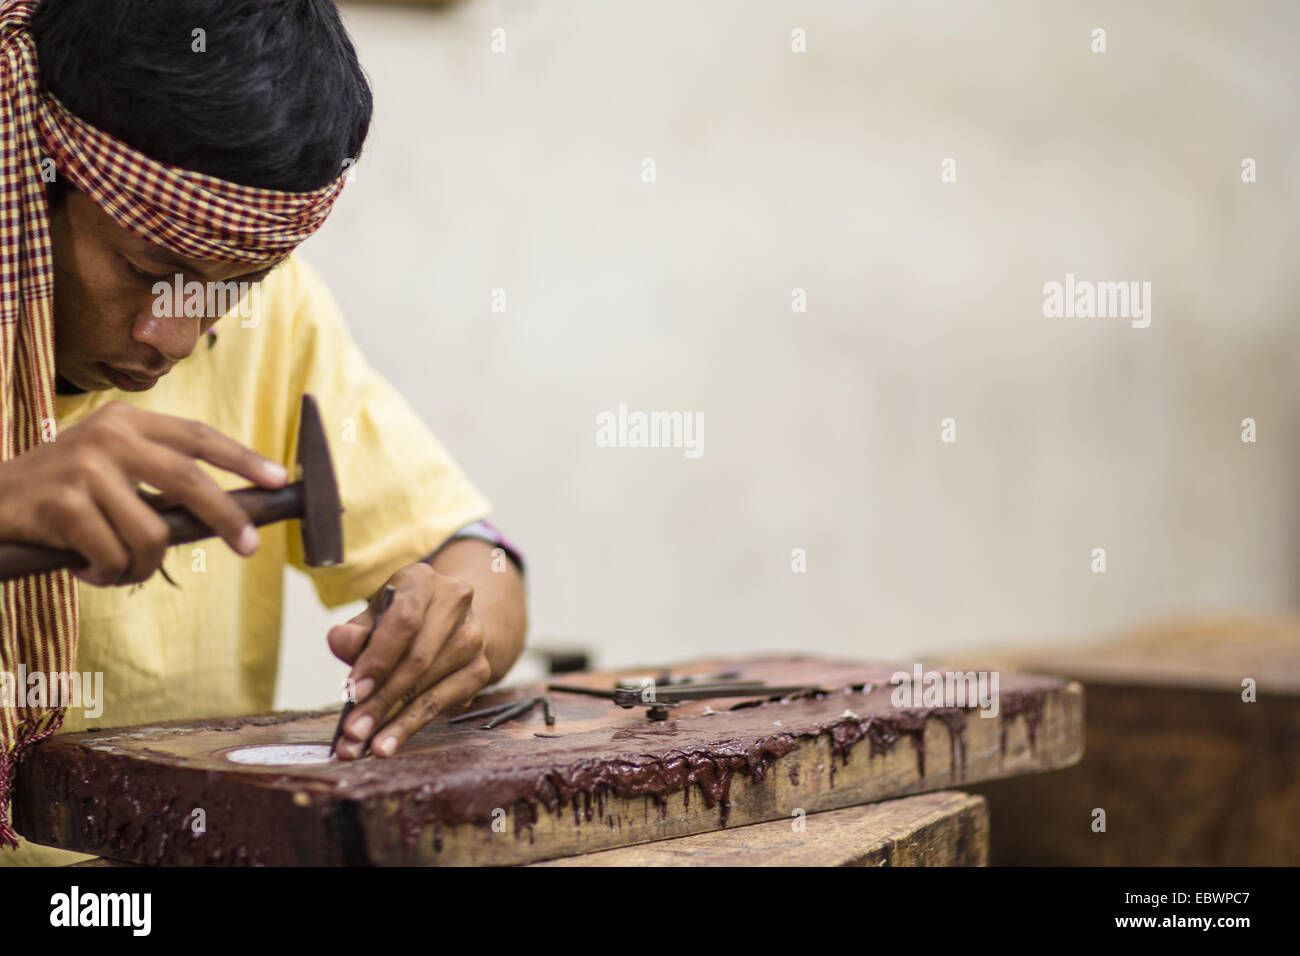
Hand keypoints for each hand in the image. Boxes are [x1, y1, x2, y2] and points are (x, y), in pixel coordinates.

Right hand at [0, 401, 286, 585]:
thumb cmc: (58, 494)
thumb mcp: (108, 466)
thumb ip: (156, 476)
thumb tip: (227, 511)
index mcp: (127, 421)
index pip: (198, 436)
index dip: (243, 459)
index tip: (278, 479)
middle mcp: (108, 437)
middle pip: (189, 481)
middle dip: (226, 517)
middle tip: (249, 547)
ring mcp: (84, 469)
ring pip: (152, 534)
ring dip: (142, 566)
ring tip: (119, 569)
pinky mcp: (64, 505)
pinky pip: (114, 556)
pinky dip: (107, 574)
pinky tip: (86, 569)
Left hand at [327, 561, 492, 758]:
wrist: (448, 623)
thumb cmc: (398, 622)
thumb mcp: (372, 618)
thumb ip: (353, 632)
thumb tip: (341, 642)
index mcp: (422, 580)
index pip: (403, 620)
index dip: (378, 658)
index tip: (353, 692)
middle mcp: (455, 603)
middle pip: (416, 659)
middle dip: (380, 701)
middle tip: (352, 732)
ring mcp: (473, 637)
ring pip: (428, 686)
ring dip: (393, 721)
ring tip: (363, 745)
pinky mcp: (480, 669)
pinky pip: (442, 703)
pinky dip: (411, 726)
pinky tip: (388, 743)